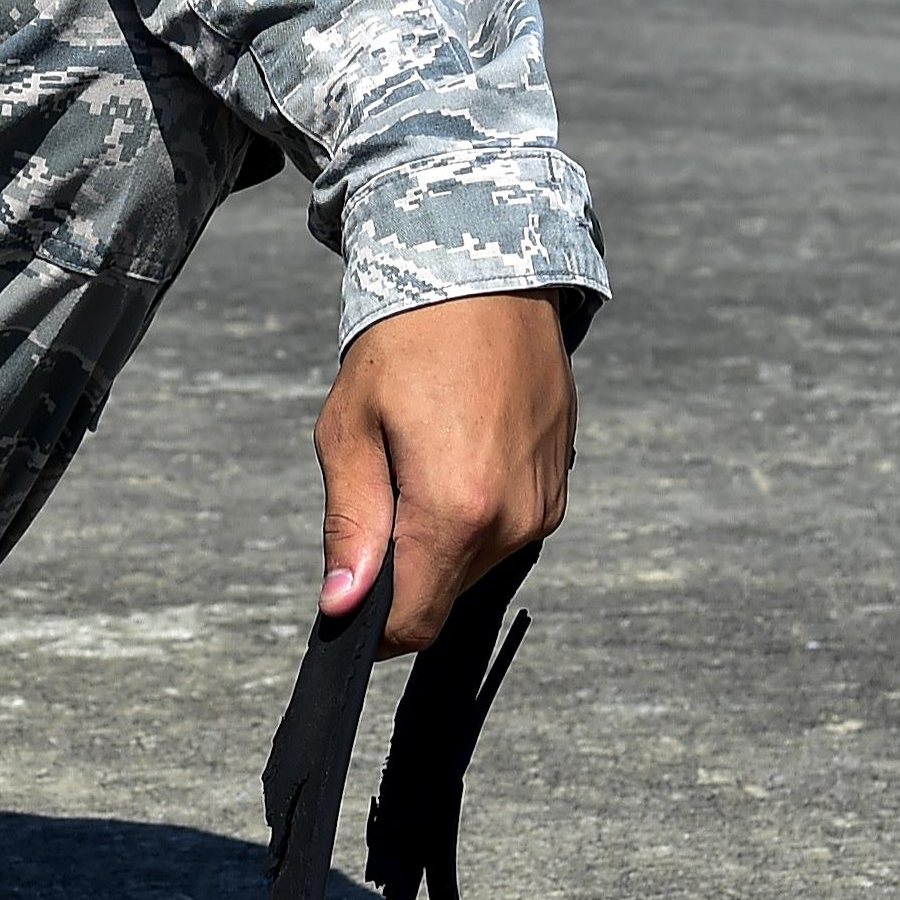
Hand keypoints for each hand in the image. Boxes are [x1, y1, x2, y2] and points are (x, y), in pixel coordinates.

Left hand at [317, 289, 574, 652]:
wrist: (486, 273)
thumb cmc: (406, 342)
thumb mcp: (351, 430)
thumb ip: (350, 526)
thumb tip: (341, 606)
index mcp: (457, 511)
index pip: (414, 622)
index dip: (372, 627)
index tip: (346, 600)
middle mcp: (514, 520)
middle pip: (443, 595)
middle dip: (403, 569)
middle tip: (382, 487)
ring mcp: (544, 504)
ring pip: (474, 564)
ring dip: (439, 537)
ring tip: (422, 456)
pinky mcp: (557, 485)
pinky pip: (505, 528)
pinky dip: (472, 511)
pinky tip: (457, 449)